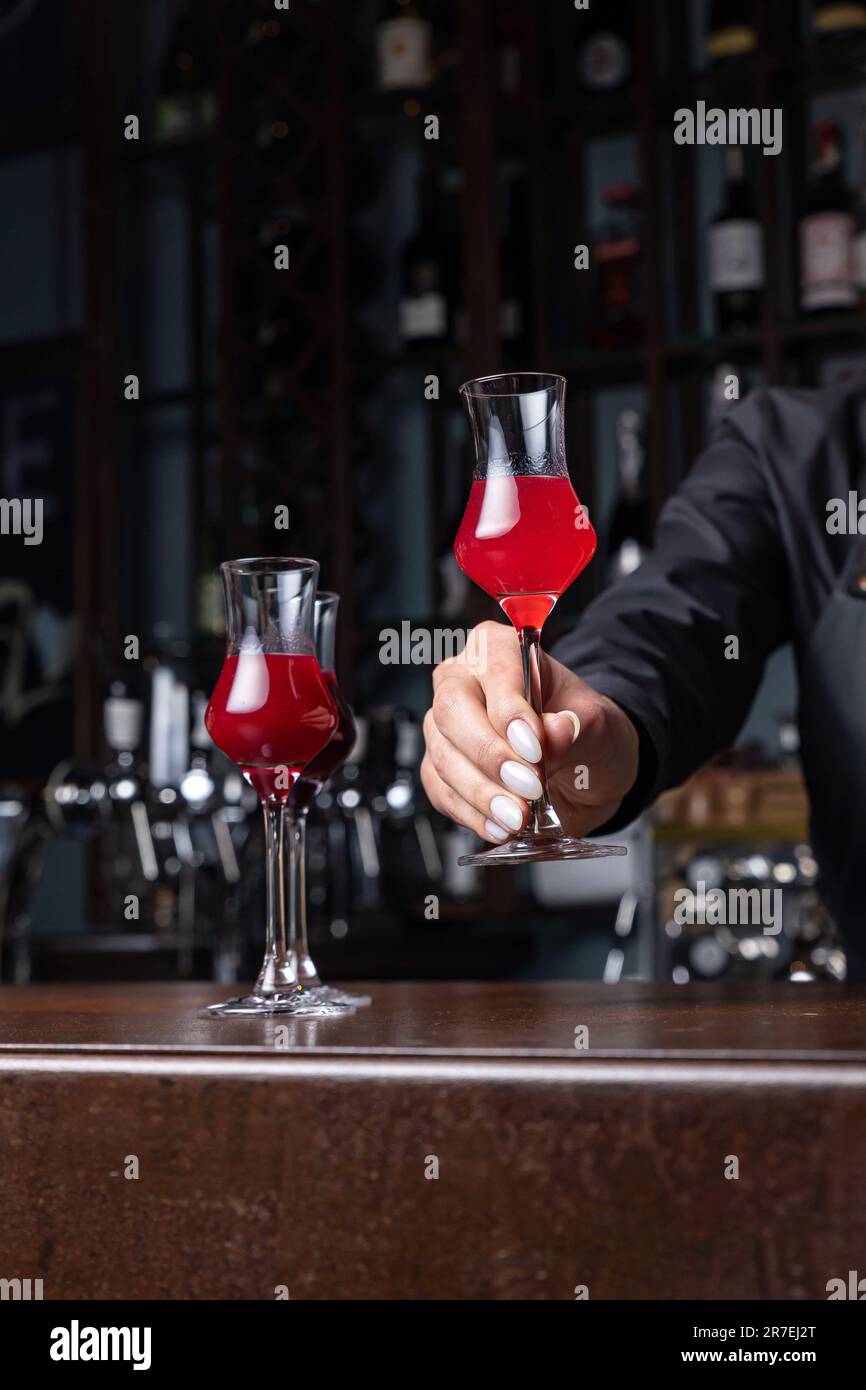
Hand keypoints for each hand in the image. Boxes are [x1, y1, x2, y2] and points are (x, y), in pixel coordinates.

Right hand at [421, 620, 639, 842]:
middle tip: (528, 787)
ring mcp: (446, 728)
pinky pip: (442, 792)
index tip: (536, 749)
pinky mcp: (441, 769)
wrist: (585, 769)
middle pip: (452, 712)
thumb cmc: (585, 731)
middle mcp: (463, 683)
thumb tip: (557, 729)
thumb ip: (580, 725)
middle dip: (491, 756)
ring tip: (519, 815)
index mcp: (499, 650)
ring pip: (444, 757)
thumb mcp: (599, 724)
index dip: (510, 712)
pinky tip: (500, 825)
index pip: (493, 672)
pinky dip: (472, 814)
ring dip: (482, 793)